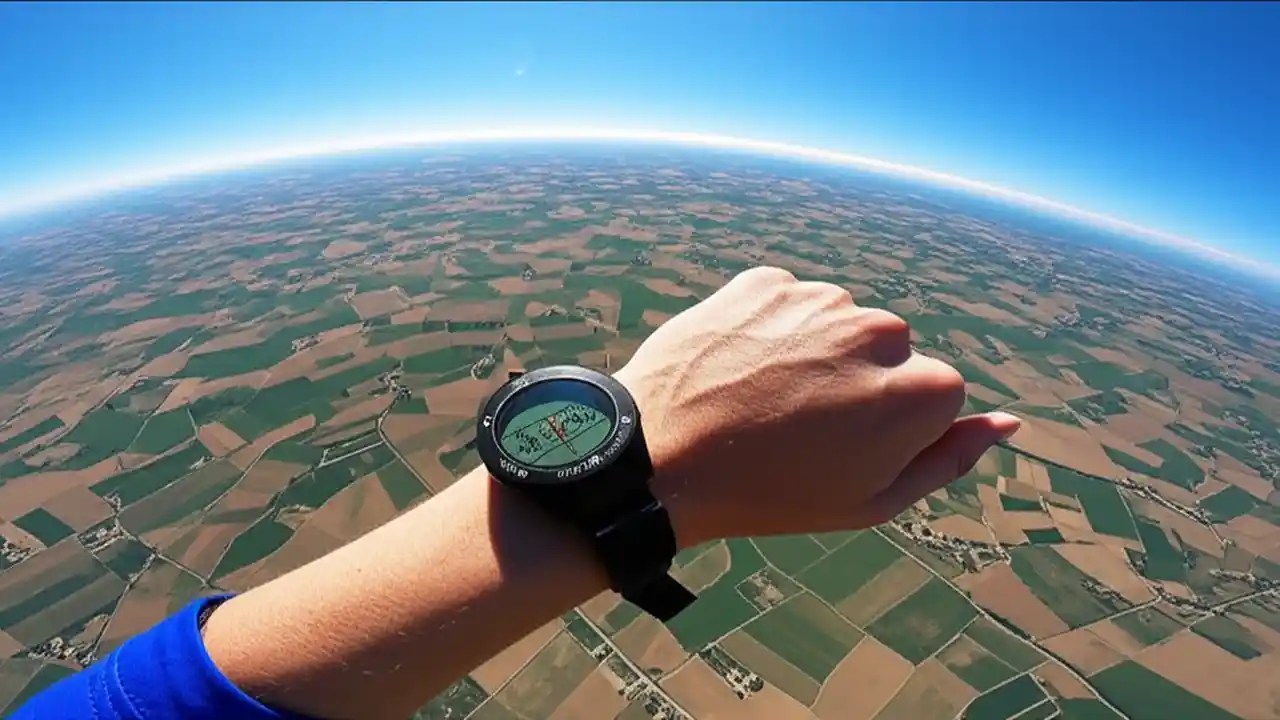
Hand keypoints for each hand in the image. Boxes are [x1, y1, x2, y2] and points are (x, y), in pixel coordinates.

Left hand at [615, 266, 1019, 546]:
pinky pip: (788, 300)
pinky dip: (772, 327)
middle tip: (801, 424)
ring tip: (763, 397)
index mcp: (920, 388)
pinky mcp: (763, 280)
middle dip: (860, 380)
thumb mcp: (872, 499)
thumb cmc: (772, 493)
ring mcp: (818, 298)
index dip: (893, 426)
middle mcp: (879, 330)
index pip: (937, 392)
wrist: (660, 460)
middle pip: (890, 350)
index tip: (846, 447)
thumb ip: (950, 457)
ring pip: (838, 321)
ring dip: (815, 349)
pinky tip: (741, 367)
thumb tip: (1009, 421)